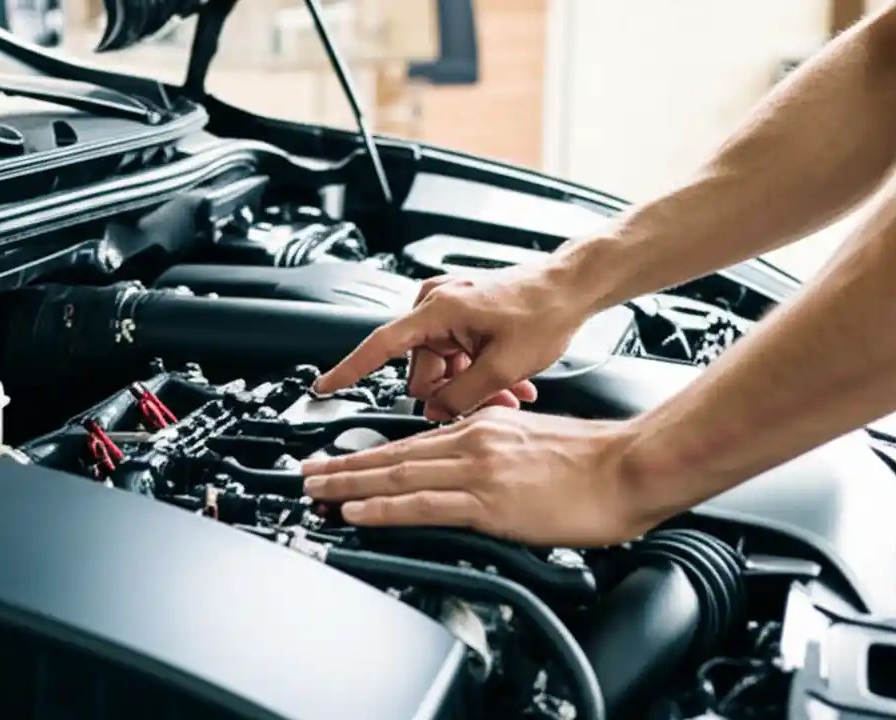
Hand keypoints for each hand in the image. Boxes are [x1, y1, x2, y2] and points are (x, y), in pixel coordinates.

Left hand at [301, 406, 652, 546]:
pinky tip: (356, 510)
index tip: (346, 462)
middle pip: (394, 455)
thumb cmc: (595, 461)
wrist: (629, 467)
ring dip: (350, 484)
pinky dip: (383, 508)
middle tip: (308, 473)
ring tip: (317, 491)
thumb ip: (498, 455)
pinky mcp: (488, 500)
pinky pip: (422, 503)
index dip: (374, 454)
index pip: (414, 441)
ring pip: (397, 476)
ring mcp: (477, 469)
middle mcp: (473, 440)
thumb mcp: (535, 443)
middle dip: (346, 466)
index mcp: (484, 427)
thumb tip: (477, 473)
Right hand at [312, 263, 590, 419]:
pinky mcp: (464, 312)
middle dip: (452, 391)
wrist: (573, 286)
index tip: (323, 387)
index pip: (378, 347)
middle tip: (489, 402)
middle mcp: (436, 304)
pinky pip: (458, 352)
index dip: (349, 371)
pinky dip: (479, 369)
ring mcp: (449, 307)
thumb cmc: (544, 311)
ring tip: (509, 393)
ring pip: (444, 364)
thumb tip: (435, 412)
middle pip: (421, 367)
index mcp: (436, 310)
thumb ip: (461, 396)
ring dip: (472, 383)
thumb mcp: (503, 366)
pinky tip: (509, 382)